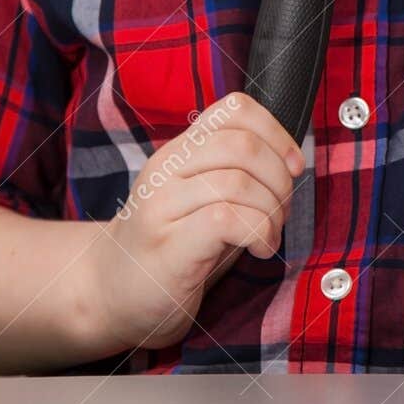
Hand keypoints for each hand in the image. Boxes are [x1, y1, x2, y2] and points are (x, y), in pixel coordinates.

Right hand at [82, 91, 303, 355]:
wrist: (109, 293)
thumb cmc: (170, 247)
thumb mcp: (200, 198)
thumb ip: (233, 173)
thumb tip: (290, 162)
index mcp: (179, 150)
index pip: (234, 109)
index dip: (276, 131)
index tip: (294, 166)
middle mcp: (166, 169)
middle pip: (241, 143)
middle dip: (279, 177)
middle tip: (281, 211)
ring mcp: (162, 206)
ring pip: (237, 181)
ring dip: (271, 211)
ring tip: (270, 236)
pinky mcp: (167, 247)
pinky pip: (225, 219)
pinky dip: (258, 232)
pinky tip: (259, 249)